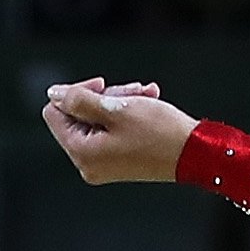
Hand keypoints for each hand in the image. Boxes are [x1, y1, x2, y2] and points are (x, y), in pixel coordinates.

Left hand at [42, 78, 196, 184]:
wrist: (195, 153)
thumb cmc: (159, 132)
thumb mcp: (116, 108)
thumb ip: (79, 100)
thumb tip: (53, 95)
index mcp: (82, 153)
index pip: (54, 113)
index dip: (75, 93)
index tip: (103, 85)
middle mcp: (88, 163)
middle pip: (77, 116)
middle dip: (103, 97)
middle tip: (131, 90)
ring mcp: (103, 164)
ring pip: (97, 120)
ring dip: (119, 101)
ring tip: (145, 94)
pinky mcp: (118, 161)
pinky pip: (111, 131)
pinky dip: (127, 113)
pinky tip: (147, 101)